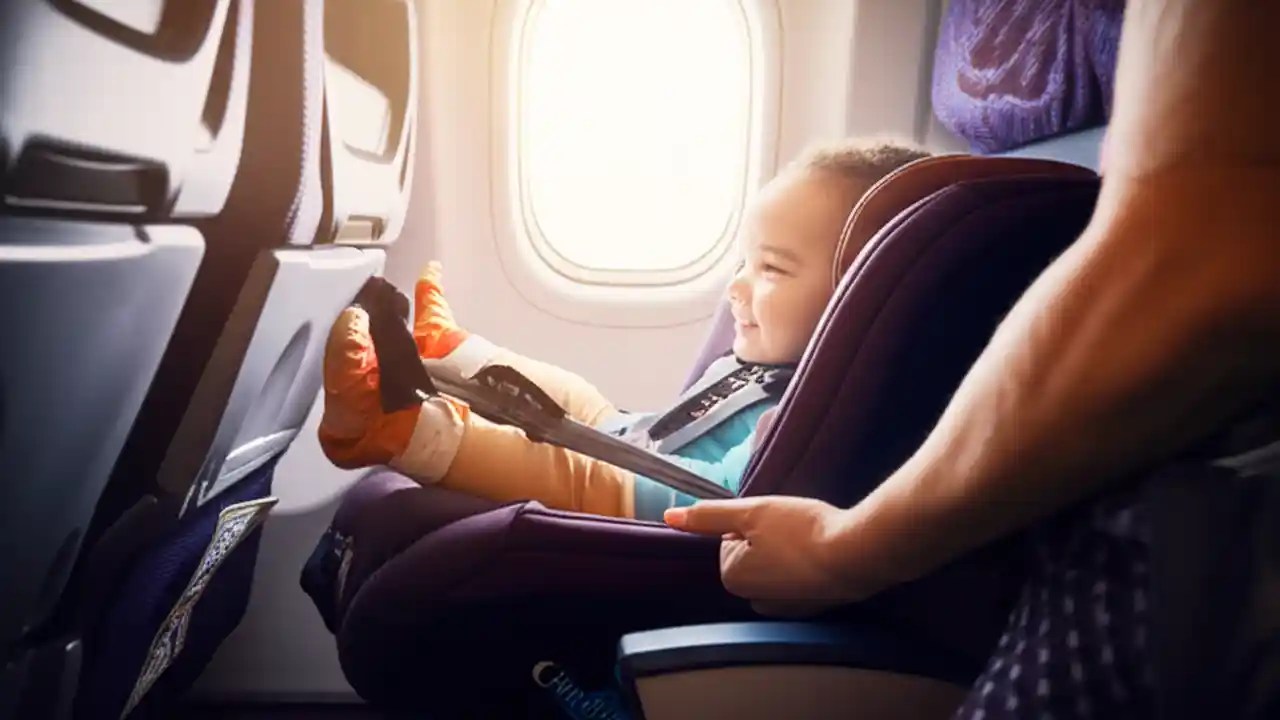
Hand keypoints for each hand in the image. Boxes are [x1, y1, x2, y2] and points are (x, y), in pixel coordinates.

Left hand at [664, 496, 875, 615]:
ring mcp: (784, 608)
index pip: (731, 539)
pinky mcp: (812, 609)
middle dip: (769, 539)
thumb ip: (708, 515)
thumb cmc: (802, 530)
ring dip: (790, 552)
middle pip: (753, 555)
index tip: (774, 523)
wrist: (858, 554)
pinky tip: (823, 556)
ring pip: (776, 566)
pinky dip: (808, 567)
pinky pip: (799, 580)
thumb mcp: (751, 512)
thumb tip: (668, 517)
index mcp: (733, 578)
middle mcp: (753, 600)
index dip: (753, 523)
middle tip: (794, 530)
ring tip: (810, 541)